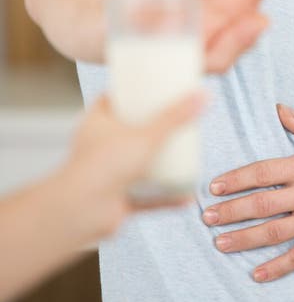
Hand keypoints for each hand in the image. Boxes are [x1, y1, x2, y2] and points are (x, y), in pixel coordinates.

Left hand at [58, 91, 207, 244]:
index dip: (133, 92)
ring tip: (186, 154)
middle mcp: (99, 148)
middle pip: (130, 132)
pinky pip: (147, 197)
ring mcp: (108, 175)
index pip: (112, 100)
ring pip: (139, 166)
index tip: (156, 87)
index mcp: (96, 123)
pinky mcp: (118, 201)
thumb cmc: (103, 167)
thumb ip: (175, 118)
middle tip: (177, 119)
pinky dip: (167, 197)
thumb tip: (203, 96)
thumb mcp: (145, 136)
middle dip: (153, 129)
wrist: (81, 214)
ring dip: (162, 164)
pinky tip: (188, 196)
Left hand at [202, 105, 293, 282]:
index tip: (215, 187)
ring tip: (220, 244)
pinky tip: (257, 274)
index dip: (237, 179)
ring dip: (245, 238)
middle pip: (263, 204)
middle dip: (231, 211)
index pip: (264, 172)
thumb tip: (280, 109)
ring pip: (275, 232)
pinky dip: (278, 267)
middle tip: (206, 217)